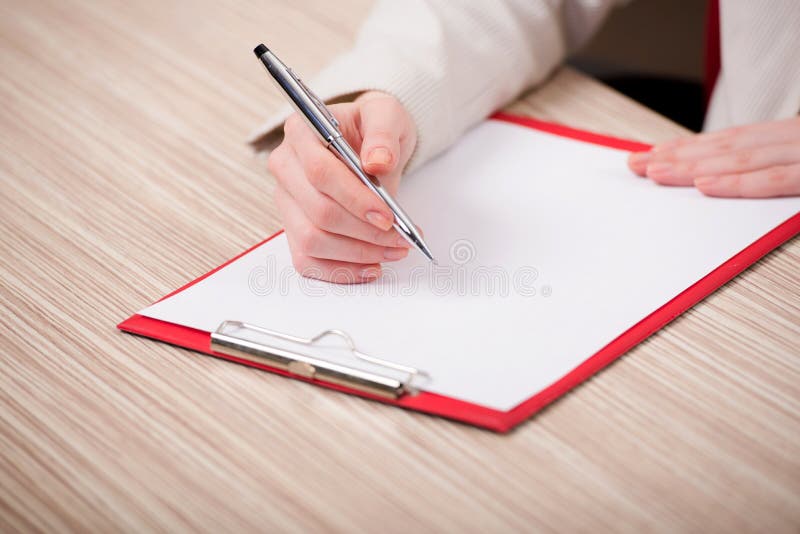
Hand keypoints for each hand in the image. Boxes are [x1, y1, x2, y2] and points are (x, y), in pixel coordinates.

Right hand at [268, 91, 416, 282]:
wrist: (370, 145)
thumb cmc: (374, 128)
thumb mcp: (387, 116)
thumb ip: (384, 134)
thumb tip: (377, 162)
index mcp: (300, 132)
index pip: (320, 172)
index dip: (355, 199)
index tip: (388, 217)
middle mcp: (285, 168)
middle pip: (317, 212)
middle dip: (364, 232)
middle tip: (400, 238)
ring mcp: (287, 202)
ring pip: (312, 241)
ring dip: (357, 254)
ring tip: (394, 250)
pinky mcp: (293, 228)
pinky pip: (308, 260)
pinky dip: (340, 270)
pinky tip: (371, 267)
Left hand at [628, 116, 799, 196]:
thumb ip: (779, 163)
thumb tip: (735, 171)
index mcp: (791, 136)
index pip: (731, 140)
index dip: (690, 146)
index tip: (654, 153)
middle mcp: (793, 140)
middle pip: (726, 148)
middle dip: (677, 156)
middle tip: (637, 164)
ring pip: (740, 161)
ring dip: (693, 166)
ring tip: (655, 172)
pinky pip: (775, 180)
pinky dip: (737, 181)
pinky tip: (705, 185)